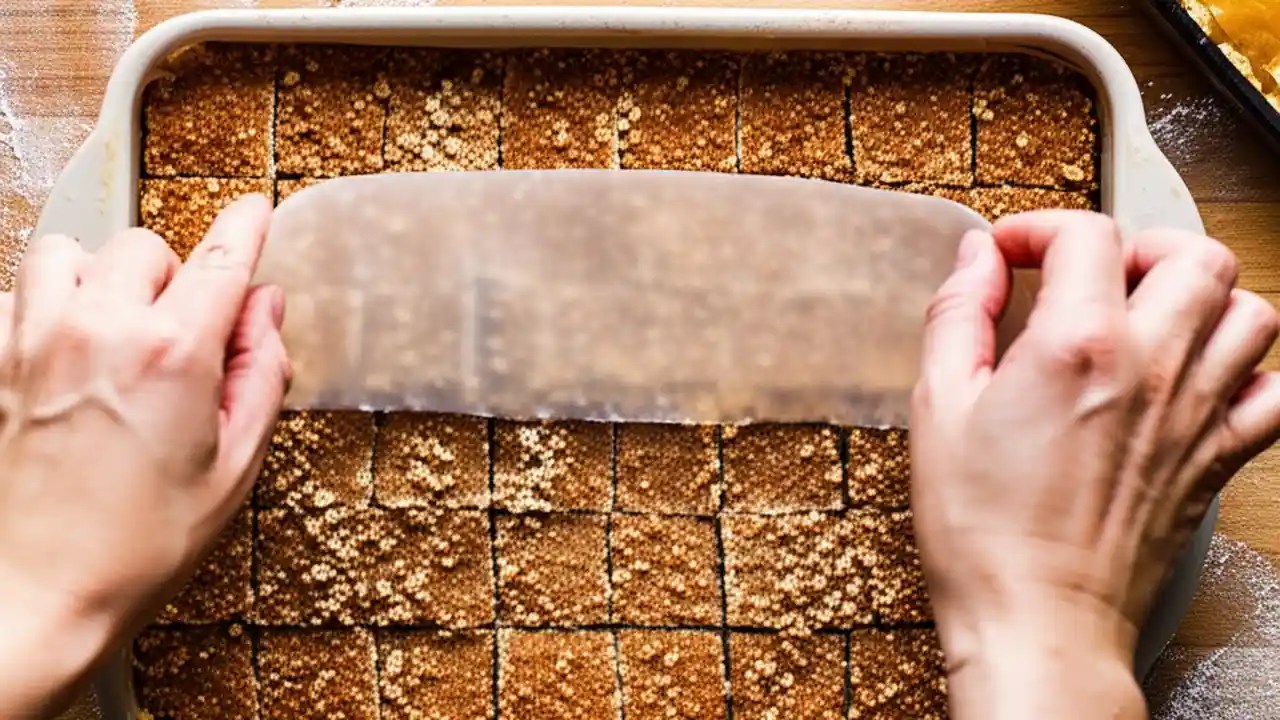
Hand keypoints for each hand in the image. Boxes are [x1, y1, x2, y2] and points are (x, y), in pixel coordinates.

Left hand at [0, 195, 289, 717]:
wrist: (36, 599)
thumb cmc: (138, 547)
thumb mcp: (234, 468)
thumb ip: (261, 375)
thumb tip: (266, 311)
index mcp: (173, 355)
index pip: (222, 258)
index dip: (247, 227)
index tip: (256, 210)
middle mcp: (98, 331)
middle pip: (144, 247)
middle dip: (172, 277)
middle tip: (182, 332)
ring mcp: (30, 343)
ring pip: (65, 253)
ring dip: (99, 277)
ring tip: (112, 325)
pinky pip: (11, 295)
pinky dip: (39, 306)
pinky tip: (59, 351)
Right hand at [911, 210, 1279, 718]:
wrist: (1038, 620)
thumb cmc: (981, 528)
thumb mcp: (939, 407)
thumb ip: (958, 316)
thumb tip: (977, 258)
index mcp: (1078, 345)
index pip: (1087, 235)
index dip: (1039, 229)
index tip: (1010, 255)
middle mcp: (1154, 367)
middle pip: (1194, 256)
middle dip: (1140, 246)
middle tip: (1094, 275)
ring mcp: (1197, 414)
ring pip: (1251, 311)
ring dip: (1202, 298)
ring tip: (1149, 316)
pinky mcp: (1218, 460)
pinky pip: (1275, 391)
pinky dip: (1248, 370)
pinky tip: (1196, 379)